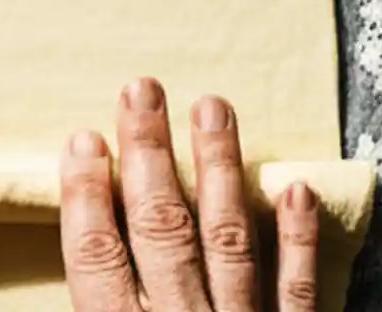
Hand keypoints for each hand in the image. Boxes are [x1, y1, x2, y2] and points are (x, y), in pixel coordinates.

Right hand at [61, 77, 319, 311]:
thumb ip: (96, 301)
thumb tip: (87, 242)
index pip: (98, 254)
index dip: (87, 193)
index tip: (84, 138)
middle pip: (161, 228)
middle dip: (149, 153)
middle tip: (142, 90)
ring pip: (227, 239)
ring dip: (219, 168)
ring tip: (211, 107)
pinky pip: (297, 290)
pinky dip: (298, 239)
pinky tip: (296, 189)